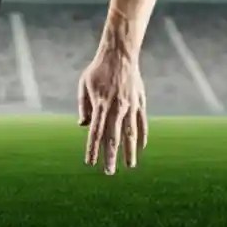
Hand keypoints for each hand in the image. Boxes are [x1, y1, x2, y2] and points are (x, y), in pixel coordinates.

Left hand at [77, 49, 147, 174]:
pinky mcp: (140, 102)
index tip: (90, 163)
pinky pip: (142, 123)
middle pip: (113, 137)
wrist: (120, 54)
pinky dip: (142, 136)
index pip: (95, 132)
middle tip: (109, 172)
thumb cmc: (99, 69)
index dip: (93, 149)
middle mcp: (116, 108)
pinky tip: (141, 147)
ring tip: (129, 166)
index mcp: (101, 104)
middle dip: (110, 156)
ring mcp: (130, 106)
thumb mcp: (84, 84)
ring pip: (130, 134)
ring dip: (129, 152)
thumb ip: (83, 105)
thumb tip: (83, 126)